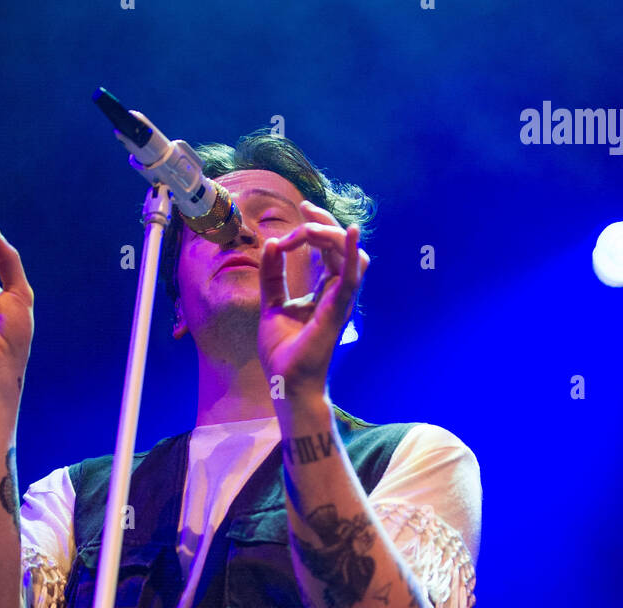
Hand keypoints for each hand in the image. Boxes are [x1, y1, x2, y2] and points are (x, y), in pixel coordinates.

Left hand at [257, 199, 368, 398]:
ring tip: (309, 225)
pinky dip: (352, 252)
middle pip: (342, 247)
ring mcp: (341, 302)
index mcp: (326, 292)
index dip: (312, 232)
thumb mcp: (271, 304)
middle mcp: (338, 294)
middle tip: (304, 209)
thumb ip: (272, 275)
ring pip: (350, 255)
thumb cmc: (283, 352)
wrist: (286, 383)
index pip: (329, 251)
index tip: (284, 237)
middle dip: (324, 223)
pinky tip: (350, 231)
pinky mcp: (338, 310)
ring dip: (330, 234)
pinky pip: (352, 276)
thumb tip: (270, 243)